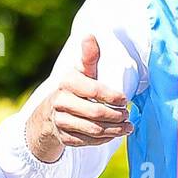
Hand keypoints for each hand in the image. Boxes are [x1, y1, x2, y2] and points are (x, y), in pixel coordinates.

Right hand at [25, 35, 133, 161]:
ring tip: (127, 126)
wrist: (49, 114)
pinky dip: (104, 139)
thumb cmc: (73, 89)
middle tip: (127, 115)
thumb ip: (89, 57)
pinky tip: (114, 134)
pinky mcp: (64, 138)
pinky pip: (89, 142)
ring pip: (94, 130)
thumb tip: (90, 35)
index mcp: (67, 82)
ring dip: (115, 130)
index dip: (112, 97)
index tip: (125, 100)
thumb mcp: (80, 71)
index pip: (94, 90)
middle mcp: (60, 102)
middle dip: (116, 116)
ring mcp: (61, 121)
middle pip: (96, 113)